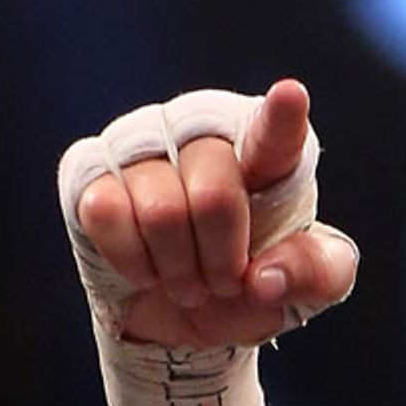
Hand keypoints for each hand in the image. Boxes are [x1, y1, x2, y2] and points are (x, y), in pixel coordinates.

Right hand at [72, 79, 357, 347]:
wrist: (193, 310)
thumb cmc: (257, 277)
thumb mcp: (312, 284)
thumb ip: (312, 274)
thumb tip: (264, 278)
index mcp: (268, 155)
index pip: (277, 132)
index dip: (282, 116)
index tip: (291, 95)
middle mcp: (203, 136)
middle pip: (214, 197)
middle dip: (222, 261)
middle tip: (225, 283)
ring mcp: (144, 148)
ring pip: (160, 212)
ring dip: (180, 270)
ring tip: (190, 283)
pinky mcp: (92, 173)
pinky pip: (106, 213)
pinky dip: (133, 260)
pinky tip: (148, 270)